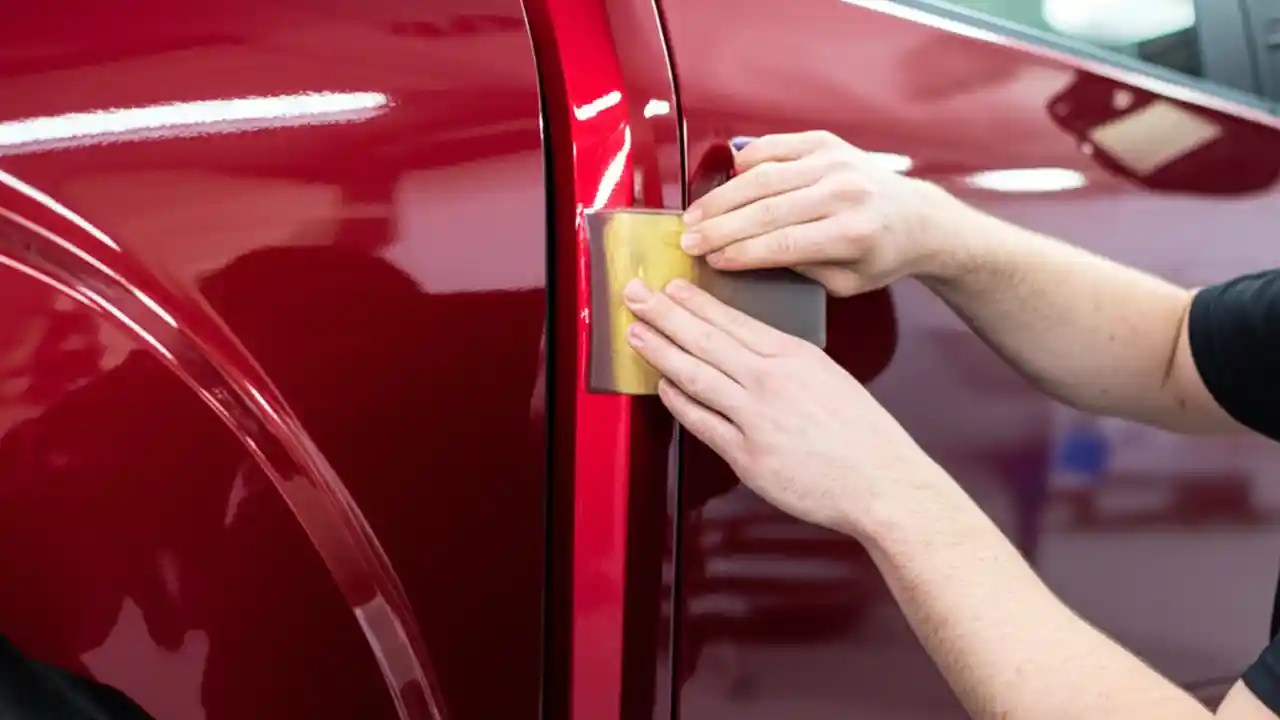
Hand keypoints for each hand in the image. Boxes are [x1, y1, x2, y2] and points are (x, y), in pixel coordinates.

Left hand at [622, 277, 949, 539]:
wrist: (883, 481)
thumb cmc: (862, 434)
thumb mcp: (827, 377)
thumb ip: (786, 362)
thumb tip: (747, 350)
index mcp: (793, 355)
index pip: (732, 319)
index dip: (694, 301)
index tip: (669, 285)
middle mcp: (770, 380)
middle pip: (704, 339)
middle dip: (663, 313)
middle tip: (634, 294)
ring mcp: (755, 417)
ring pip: (695, 375)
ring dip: (660, 351)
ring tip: (636, 332)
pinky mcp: (746, 455)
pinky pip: (701, 422)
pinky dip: (678, 401)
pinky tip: (662, 387)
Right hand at [681, 131, 957, 296]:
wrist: (917, 217)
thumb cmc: (878, 257)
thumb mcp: (846, 283)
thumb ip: (801, 269)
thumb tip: (749, 254)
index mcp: (852, 234)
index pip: (783, 244)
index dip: (741, 252)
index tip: (710, 261)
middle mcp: (843, 192)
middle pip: (767, 209)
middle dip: (721, 226)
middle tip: (688, 239)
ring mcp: (834, 161)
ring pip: (763, 176)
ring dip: (722, 196)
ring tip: (695, 215)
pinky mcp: (826, 142)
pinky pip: (774, 147)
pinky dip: (745, 162)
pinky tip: (724, 180)